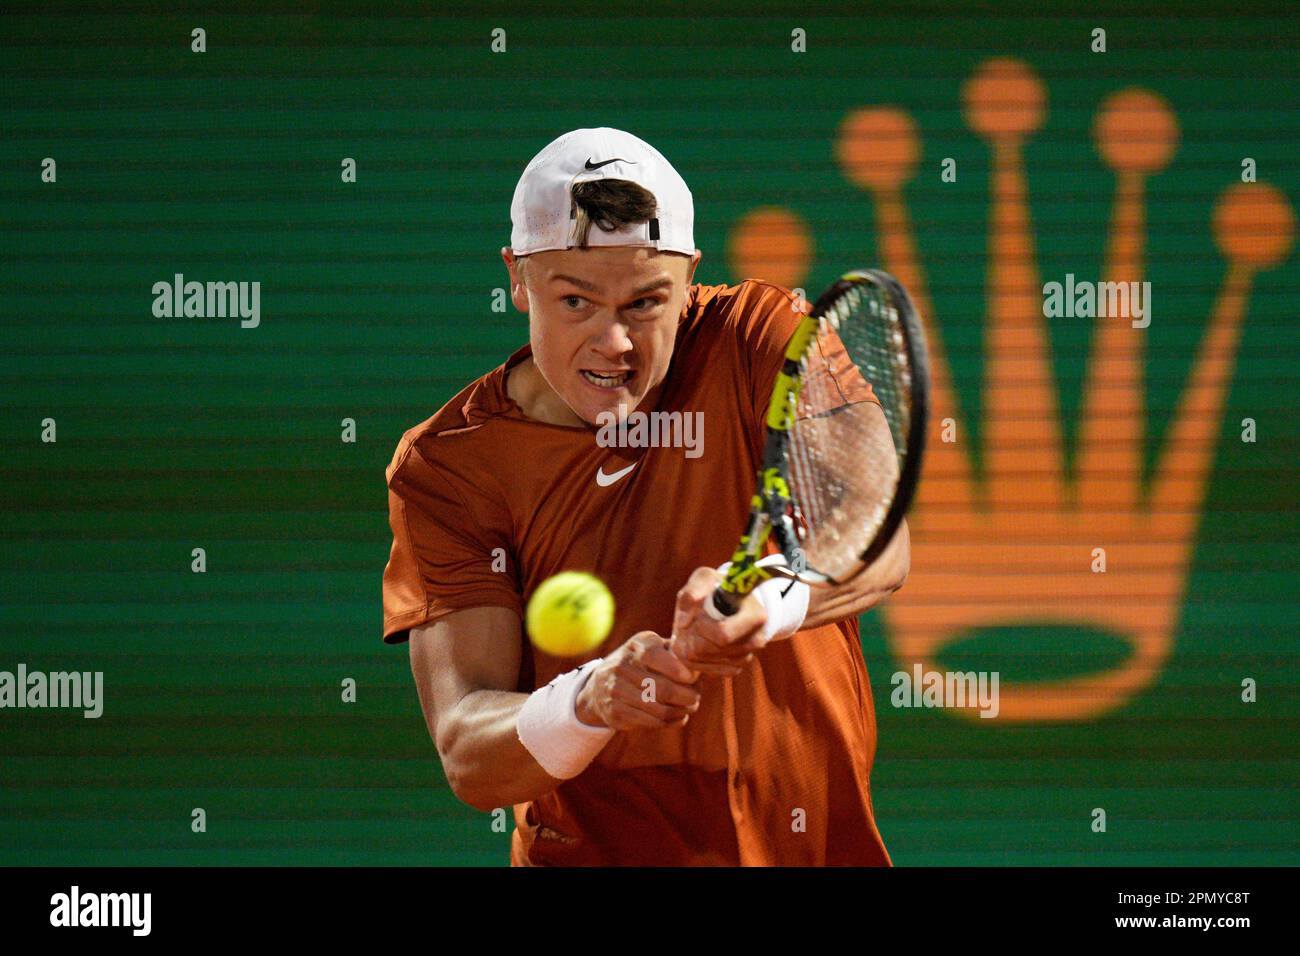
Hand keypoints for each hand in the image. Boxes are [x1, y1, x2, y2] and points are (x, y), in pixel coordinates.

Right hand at [575, 631, 701, 730]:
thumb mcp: (655, 648)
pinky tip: (678, 717)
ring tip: (690, 708)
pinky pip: (651, 722)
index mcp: (637, 645)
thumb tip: (697, 670)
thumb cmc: (642, 663)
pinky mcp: (615, 712)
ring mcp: (616, 690)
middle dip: (687, 696)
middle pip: (662, 688)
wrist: (601, 683)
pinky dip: (670, 722)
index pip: (654, 656)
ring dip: (681, 712)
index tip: (691, 678)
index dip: (676, 669)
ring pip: (659, 709)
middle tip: (696, 698)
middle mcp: (622, 665)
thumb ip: (676, 654)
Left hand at [667, 567, 768, 676]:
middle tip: (691, 624)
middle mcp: (757, 640)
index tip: (696, 614)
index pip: (722, 635)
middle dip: (692, 637)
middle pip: (711, 651)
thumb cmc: (716, 588)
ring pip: (706, 663)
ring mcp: (747, 656)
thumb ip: (693, 591)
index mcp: (756, 617)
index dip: (701, 627)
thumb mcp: (704, 577)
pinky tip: (697, 642)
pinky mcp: (736, 667)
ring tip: (694, 631)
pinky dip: (694, 659)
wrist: (728, 602)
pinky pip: (706, 671)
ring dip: (691, 647)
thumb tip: (684, 620)